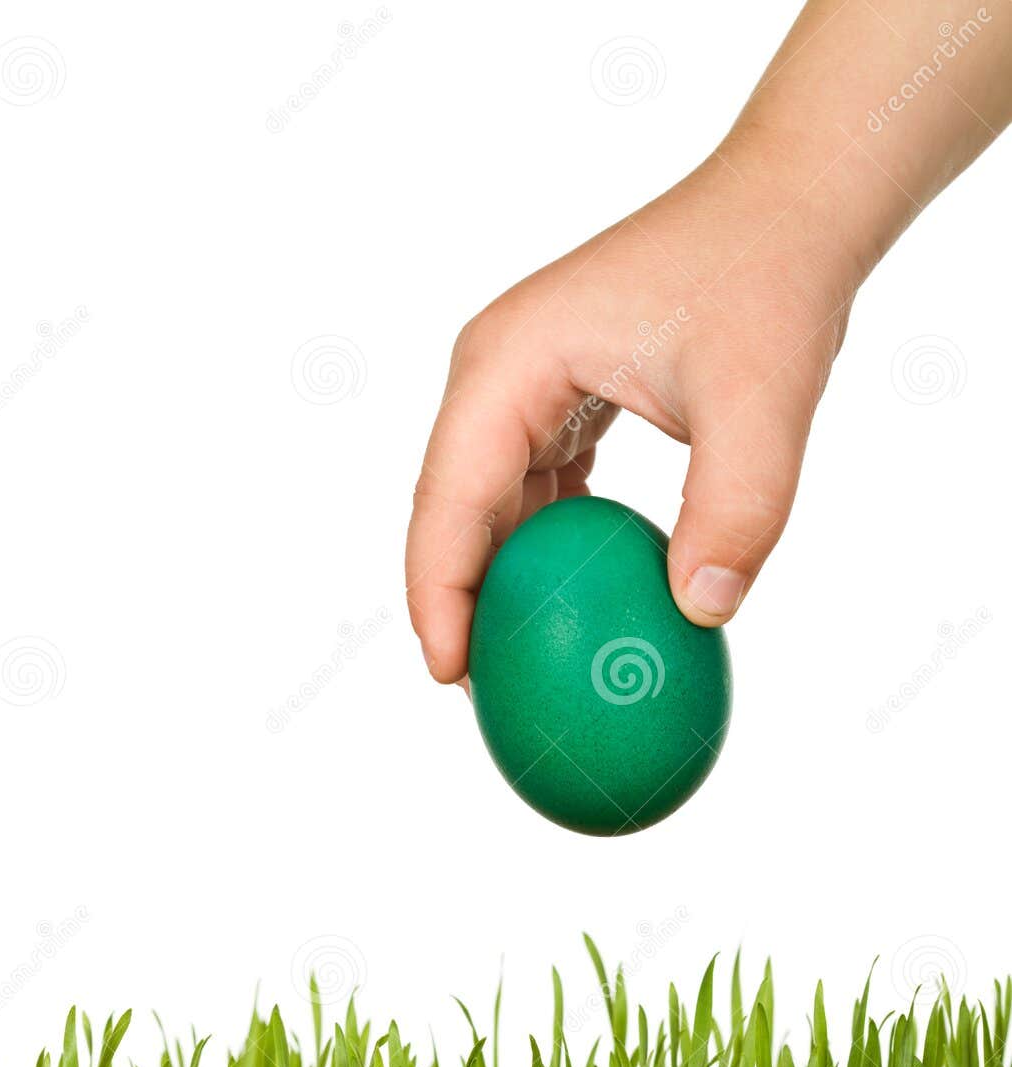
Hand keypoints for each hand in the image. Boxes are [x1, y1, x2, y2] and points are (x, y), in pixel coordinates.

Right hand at [405, 150, 859, 683]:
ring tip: (518, 666)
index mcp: (507, 364)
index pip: (446, 499)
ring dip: (499, 584)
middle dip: (455, 603)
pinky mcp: (560, 400)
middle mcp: (497, 374)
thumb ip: (738, 508)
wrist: (789, 209)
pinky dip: (544, 554)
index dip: (437, 595)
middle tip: (483, 697)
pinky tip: (569, 608)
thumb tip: (704, 614)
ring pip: (486, 507)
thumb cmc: (769, 283)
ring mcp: (524, 386)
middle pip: (449, 509)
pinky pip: (533, 494)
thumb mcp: (763, 400)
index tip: (450, 676)